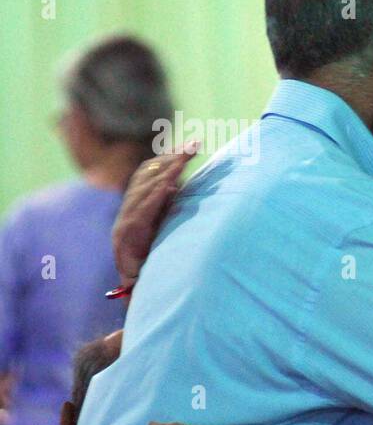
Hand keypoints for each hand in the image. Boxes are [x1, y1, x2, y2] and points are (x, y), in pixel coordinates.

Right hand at [112, 143, 197, 286]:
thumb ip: (168, 204)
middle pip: (148, 172)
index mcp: (137, 200)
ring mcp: (126, 216)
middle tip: (194, 145)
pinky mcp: (127, 230)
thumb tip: (179, 184)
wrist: (135, 279)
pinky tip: (171, 183)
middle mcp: (129, 205)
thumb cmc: (152, 251)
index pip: (151, 170)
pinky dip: (156, 193)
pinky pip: (143, 207)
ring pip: (145, 185)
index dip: (169, 156)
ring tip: (185, 157)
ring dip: (167, 169)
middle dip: (172, 157)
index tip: (190, 146)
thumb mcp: (163, 222)